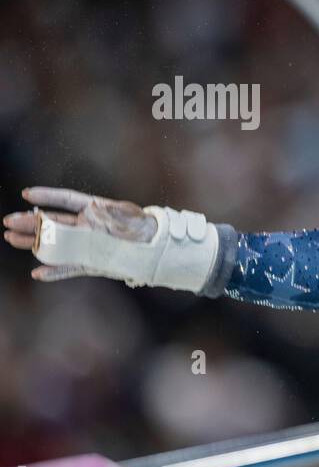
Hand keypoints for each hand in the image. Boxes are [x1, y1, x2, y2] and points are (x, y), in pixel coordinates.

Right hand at [3, 187, 156, 281]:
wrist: (156, 249)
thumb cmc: (143, 227)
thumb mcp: (128, 215)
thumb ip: (109, 213)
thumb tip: (91, 210)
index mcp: (94, 210)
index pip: (67, 200)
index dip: (48, 197)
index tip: (27, 194)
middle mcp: (85, 227)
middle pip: (53, 223)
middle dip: (30, 222)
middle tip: (8, 222)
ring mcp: (86, 245)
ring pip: (55, 244)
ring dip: (34, 243)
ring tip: (11, 239)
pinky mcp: (91, 263)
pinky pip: (70, 267)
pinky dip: (55, 271)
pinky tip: (38, 272)